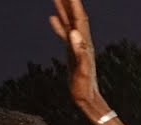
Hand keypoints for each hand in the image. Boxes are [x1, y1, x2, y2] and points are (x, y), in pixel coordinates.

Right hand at [49, 0, 107, 117]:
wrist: (87, 98)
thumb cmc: (85, 86)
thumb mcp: (82, 69)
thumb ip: (80, 51)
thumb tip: (74, 33)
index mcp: (84, 43)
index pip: (79, 18)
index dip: (74, 4)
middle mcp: (81, 41)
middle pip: (75, 16)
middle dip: (69, 2)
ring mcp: (76, 46)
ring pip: (69, 22)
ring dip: (64, 9)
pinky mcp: (71, 52)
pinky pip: (64, 33)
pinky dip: (59, 24)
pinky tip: (52, 18)